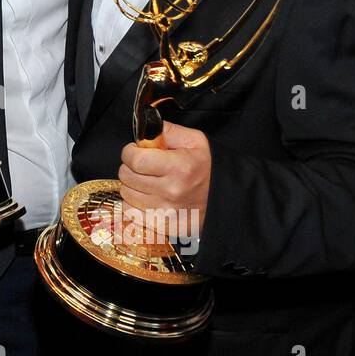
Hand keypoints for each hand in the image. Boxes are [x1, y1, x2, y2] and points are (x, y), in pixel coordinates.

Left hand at [117, 121, 210, 240]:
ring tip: (146, 180)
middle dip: (129, 166)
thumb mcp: (196, 141)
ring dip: (132, 185)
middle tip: (141, 165)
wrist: (227, 199)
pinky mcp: (162, 226)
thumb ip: (168, 132)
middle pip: (128, 177)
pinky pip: (131, 212)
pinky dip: (134, 204)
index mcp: (179, 168)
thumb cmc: (210, 169)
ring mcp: (166, 212)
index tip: (134, 150)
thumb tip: (146, 129)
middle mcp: (171, 192)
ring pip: (127, 194)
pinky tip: (147, 196)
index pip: (135, 160)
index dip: (130, 152)